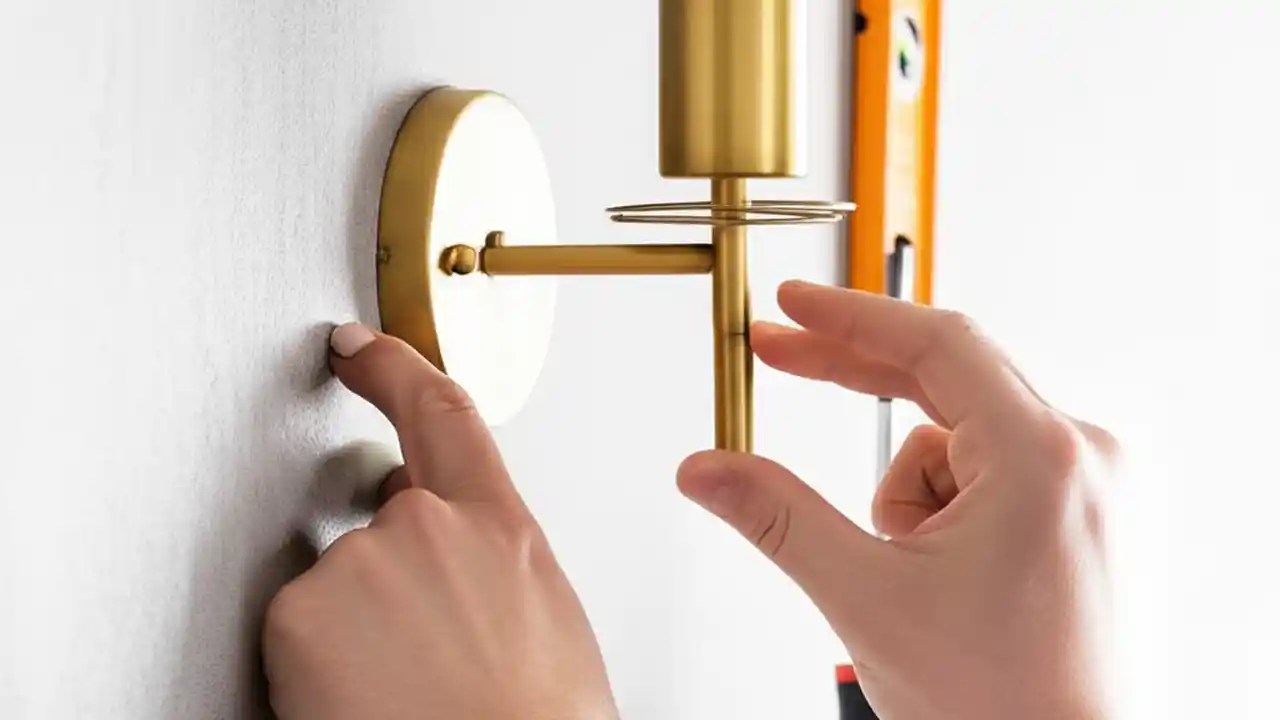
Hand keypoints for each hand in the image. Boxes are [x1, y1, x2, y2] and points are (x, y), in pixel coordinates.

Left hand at [263, 325, 617, 719]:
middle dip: (392, 576)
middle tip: (414, 649)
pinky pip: (298, 627)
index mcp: (500, 530)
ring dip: (358, 629)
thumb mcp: (545, 622)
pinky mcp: (302, 610)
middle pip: (385, 520)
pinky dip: (317, 664)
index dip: (391, 367)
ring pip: (340, 583)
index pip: (442, 413)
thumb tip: (470, 573)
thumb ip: (497, 566)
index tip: (355, 346)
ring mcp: (361, 563)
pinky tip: (360, 697)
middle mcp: (427, 528)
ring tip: (399, 692)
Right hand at [678, 281, 1116, 719]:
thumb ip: (777, 518)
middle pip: (947, 379)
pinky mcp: (1089, 511)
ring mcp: (1095, 485)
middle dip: (857, 377)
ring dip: (909, 488)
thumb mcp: (868, 599)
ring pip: (959, 439)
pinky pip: (991, 470)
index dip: (850, 316)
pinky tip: (942, 569)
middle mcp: (1086, 456)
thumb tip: (707, 470)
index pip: (936, 343)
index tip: (792, 303)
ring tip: (908, 568)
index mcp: (1043, 460)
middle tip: (778, 356)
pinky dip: (945, 504)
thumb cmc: (1005, 707)